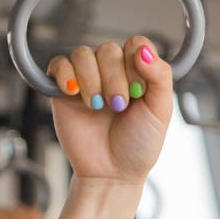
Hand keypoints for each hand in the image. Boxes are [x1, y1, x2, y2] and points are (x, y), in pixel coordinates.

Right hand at [48, 35, 172, 186]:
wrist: (112, 174)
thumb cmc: (139, 144)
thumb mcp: (161, 110)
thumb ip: (160, 76)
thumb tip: (145, 50)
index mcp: (136, 71)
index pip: (135, 44)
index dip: (136, 63)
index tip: (139, 91)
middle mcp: (111, 71)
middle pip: (108, 49)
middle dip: (115, 79)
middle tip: (119, 106)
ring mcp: (87, 79)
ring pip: (83, 54)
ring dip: (92, 80)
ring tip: (98, 106)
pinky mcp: (63, 90)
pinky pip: (58, 64)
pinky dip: (65, 74)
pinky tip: (74, 92)